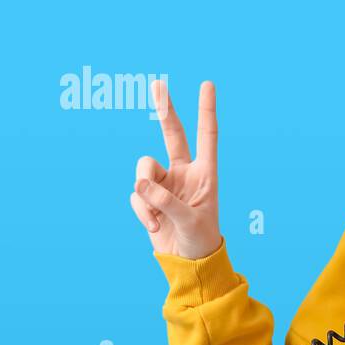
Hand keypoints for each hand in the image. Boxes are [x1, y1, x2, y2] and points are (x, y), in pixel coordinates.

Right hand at [129, 79, 223, 259]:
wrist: (188, 261)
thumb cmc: (200, 240)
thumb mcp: (189, 221)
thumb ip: (166, 202)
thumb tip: (140, 183)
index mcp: (206, 173)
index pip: (206, 136)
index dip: (206, 110)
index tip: (208, 85)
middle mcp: (184, 172)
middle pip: (172, 134)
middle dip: (165, 109)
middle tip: (158, 84)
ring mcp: (165, 182)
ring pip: (144, 169)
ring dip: (145, 192)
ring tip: (156, 216)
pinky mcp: (148, 196)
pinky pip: (137, 194)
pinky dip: (142, 210)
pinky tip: (154, 226)